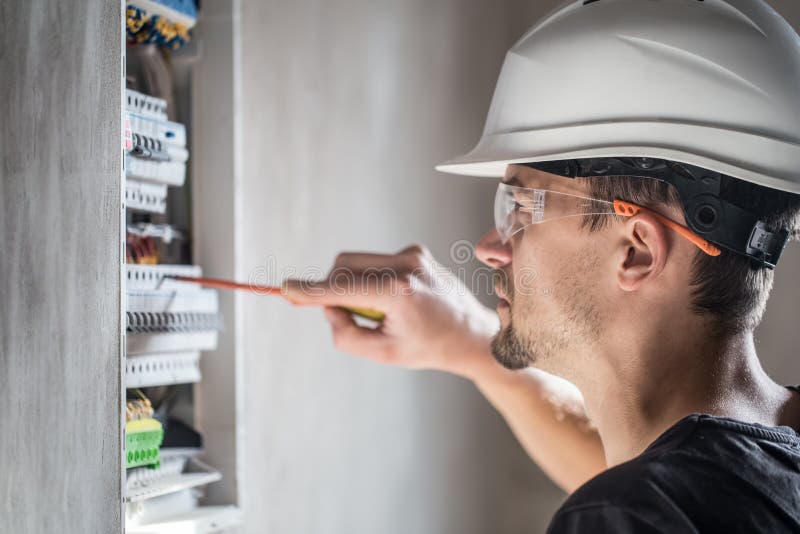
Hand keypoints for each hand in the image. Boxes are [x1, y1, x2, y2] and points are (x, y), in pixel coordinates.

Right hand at [283, 245, 502, 380]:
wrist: (472, 334)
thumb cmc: (430, 348)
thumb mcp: (383, 353)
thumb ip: (346, 333)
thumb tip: (327, 306)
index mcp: (399, 293)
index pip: (342, 288)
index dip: (311, 291)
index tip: (285, 288)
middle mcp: (406, 265)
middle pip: (344, 265)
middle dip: (333, 288)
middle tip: (345, 315)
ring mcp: (412, 255)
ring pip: (357, 262)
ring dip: (354, 285)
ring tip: (380, 312)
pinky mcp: (415, 252)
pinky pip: (375, 263)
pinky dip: (372, 281)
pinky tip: (395, 301)